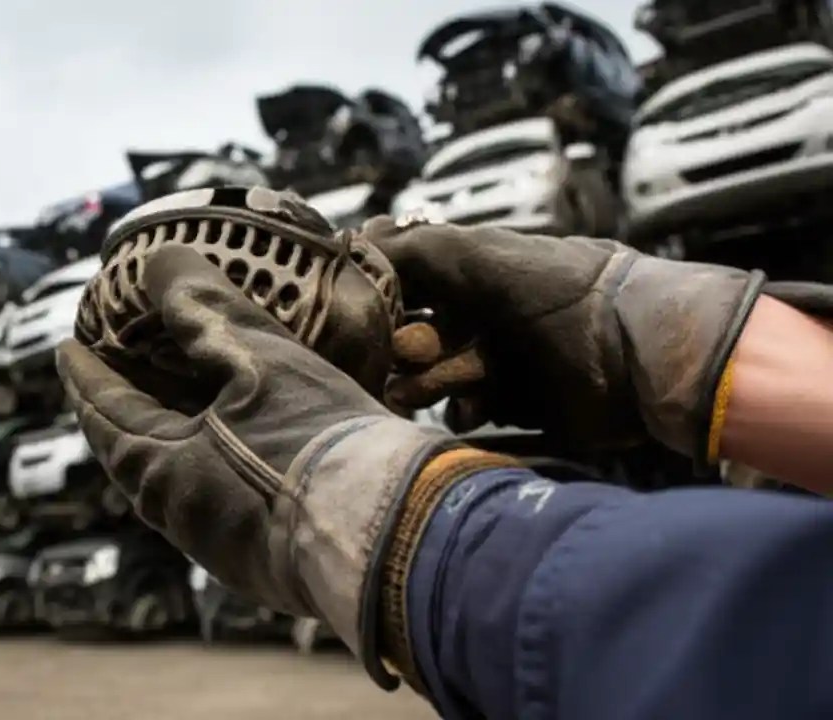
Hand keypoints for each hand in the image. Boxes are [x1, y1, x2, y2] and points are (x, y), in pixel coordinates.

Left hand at [58, 244, 503, 689]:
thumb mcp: (257, 358)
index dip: (86, 376)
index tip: (68, 347)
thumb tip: (154, 258)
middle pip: (138, 451)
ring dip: (174, 434)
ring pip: (183, 479)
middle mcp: (186, 520)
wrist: (402, 534)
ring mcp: (230, 548)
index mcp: (165, 475)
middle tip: (117, 368)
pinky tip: (244, 445)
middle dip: (125, 405)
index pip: (107, 415)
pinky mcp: (275, 560)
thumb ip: (203, 307)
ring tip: (180, 399)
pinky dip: (216, 461)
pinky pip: (226, 500)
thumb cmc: (321, 443)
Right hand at [362, 218, 764, 466]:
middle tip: (408, 356)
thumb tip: (352, 242)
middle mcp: (481, 317)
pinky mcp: (517, 407)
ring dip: (426, 385)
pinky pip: (469, 416)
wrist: (638, 349)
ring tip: (429, 389)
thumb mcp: (479, 254)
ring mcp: (499, 365)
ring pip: (435, 380)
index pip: (407, 287)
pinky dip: (463, 413)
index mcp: (471, 276)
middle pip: (414, 339)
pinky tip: (471, 409)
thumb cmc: (557, 290)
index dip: (384, 302)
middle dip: (403, 350)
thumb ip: (413, 247)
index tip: (367, 316)